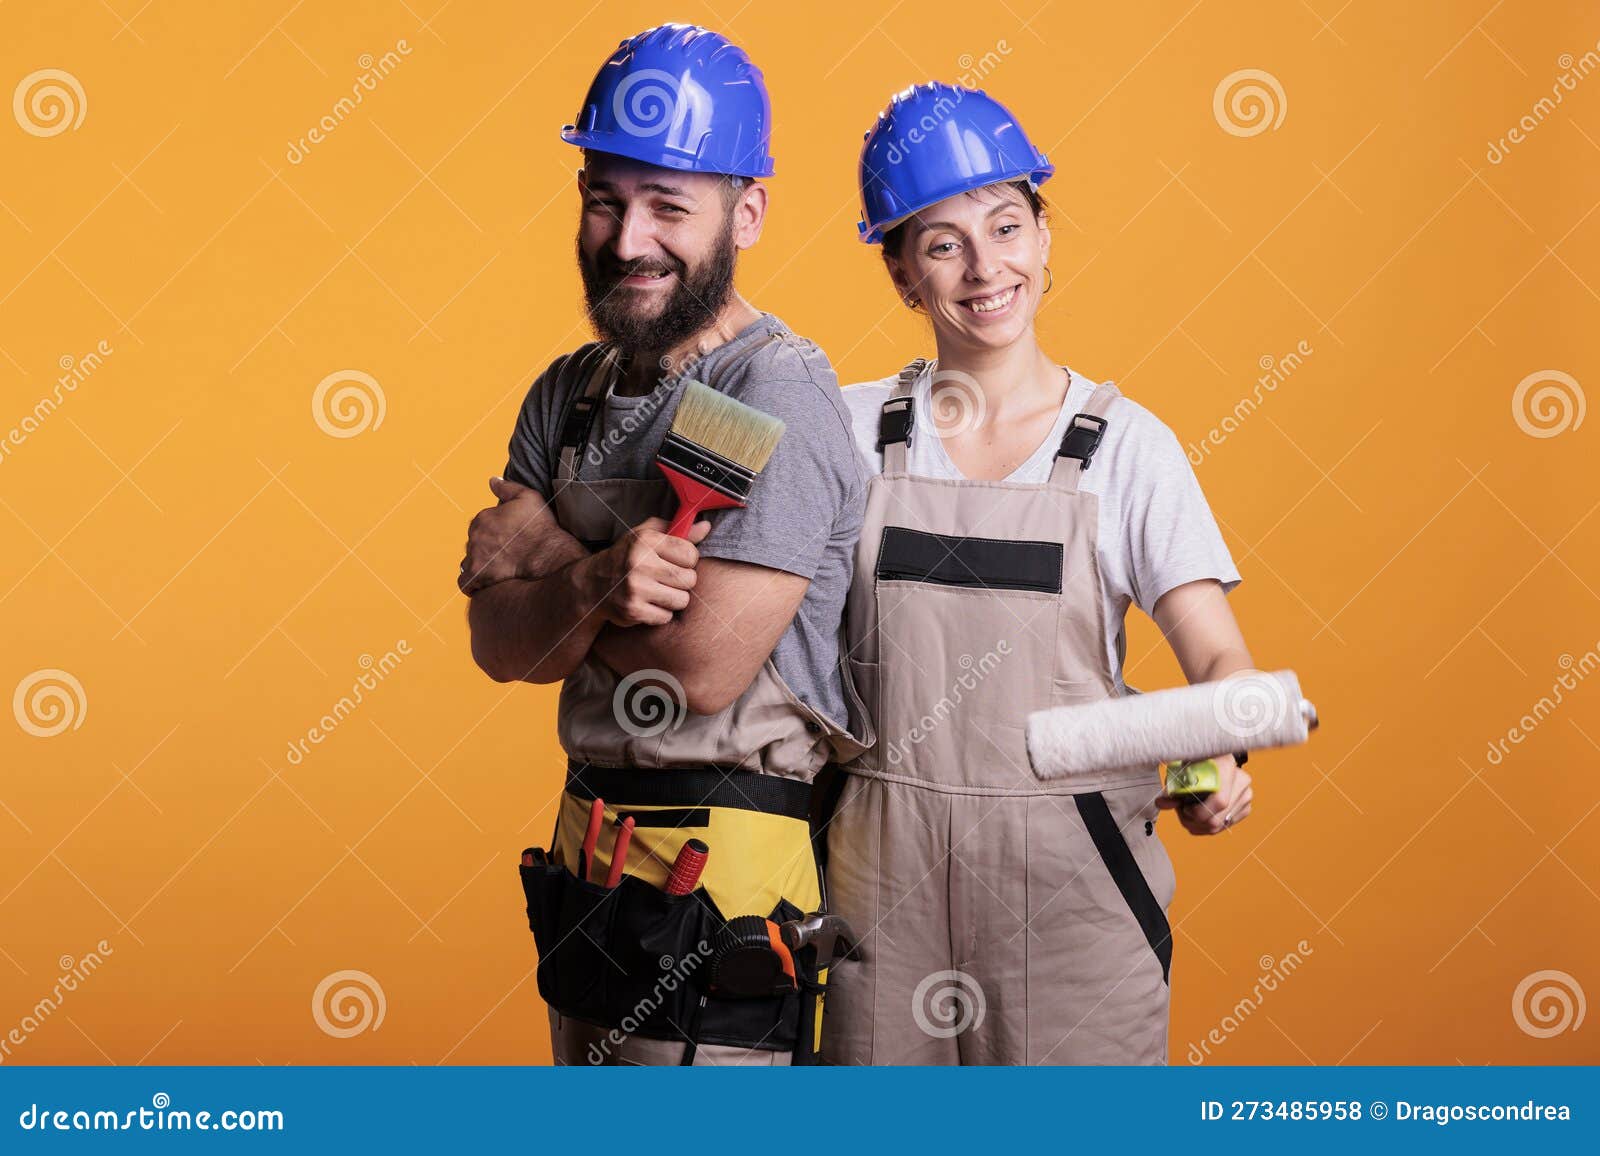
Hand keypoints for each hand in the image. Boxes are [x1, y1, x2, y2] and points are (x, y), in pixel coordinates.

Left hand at [458, 477, 558, 595]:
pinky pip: (466, 582)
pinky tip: (486, 583)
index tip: (508, 538)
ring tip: (498, 570)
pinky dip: (473, 583)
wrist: (548, 557)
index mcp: (483, 517)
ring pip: (469, 562)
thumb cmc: (541, 529)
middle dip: (487, 548)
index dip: (495, 531)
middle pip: (475, 543)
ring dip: (480, 565)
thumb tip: (492, 480)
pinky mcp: (477, 577)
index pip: (480, 525)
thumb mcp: (529, 498)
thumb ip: (507, 488)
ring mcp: (475, 558)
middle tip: (506, 555)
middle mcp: (475, 537)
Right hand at [582, 515, 710, 626]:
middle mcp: (639, 563)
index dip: (688, 560)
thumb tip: (706, 527)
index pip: (690, 554)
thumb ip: (678, 530)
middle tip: (667, 579)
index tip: (676, 561)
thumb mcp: (647, 535)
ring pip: (681, 600)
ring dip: (674, 598)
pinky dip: (661, 613)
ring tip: (659, 591)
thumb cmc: (627, 556)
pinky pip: (666, 617)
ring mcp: (635, 588)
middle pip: (689, 579)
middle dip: (683, 581)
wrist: (593, 584)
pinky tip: (648, 603)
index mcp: (645, 540)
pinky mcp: (633, 610)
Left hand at [1155, 754, 1252, 835]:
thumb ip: (1171, 789)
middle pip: (1217, 819)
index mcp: (1226, 766)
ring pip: (1220, 825)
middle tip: (1182, 812)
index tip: (1184, 807)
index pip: (1219, 801)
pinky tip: (1201, 814)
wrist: (1214, 759)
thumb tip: (1161, 803)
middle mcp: (1241, 780)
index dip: (1197, 812)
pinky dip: (1209, 826)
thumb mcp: (1180, 771)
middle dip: (1194, 821)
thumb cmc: (1196, 762)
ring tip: (1189, 812)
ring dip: (1199, 825)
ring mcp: (1246, 794)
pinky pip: (1225, 826)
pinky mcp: (1246, 806)